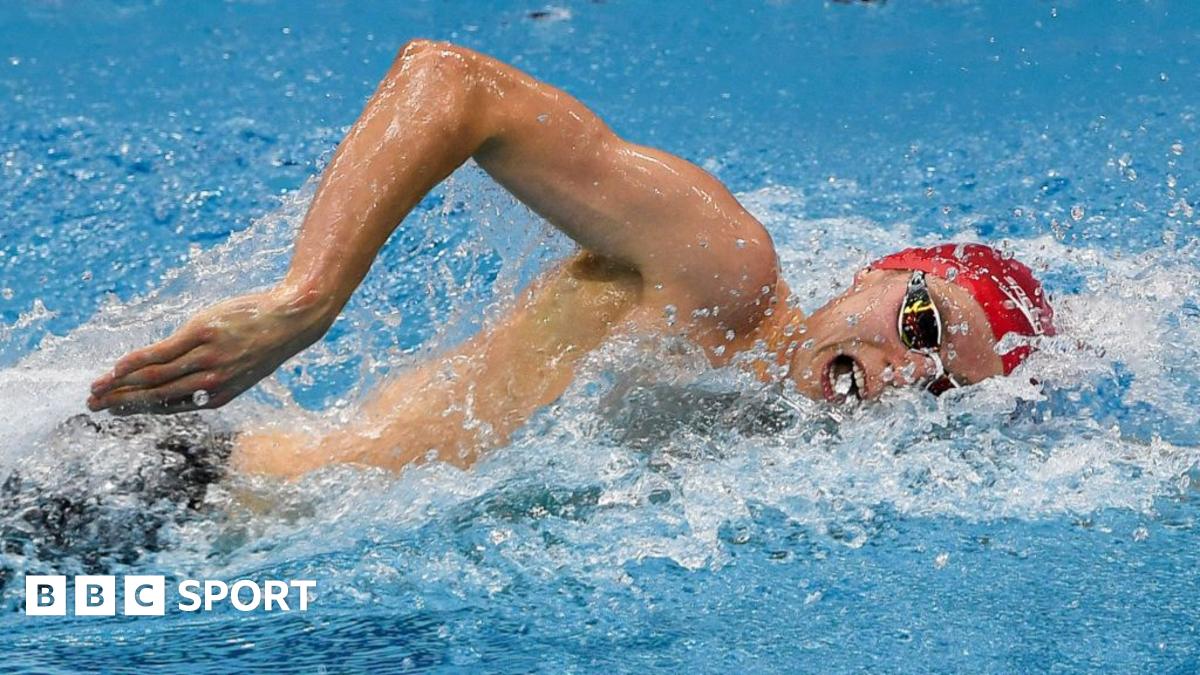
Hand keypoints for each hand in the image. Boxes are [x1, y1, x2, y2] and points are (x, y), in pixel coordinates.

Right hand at [88, 287, 334, 414]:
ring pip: (154, 378)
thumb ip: (207, 378)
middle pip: (156, 397)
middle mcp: (211, 382)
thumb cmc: (262, 341)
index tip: (115, 412)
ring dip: (120, 385)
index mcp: (218, 396)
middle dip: (121, 404)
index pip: (169, 407)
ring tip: (97, 389)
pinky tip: (117, 366)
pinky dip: (135, 362)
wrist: (292, 318)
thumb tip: (173, 380)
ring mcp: (206, 359)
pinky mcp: (203, 335)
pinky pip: (161, 353)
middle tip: (94, 406)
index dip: (138, 410)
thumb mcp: (238, 369)